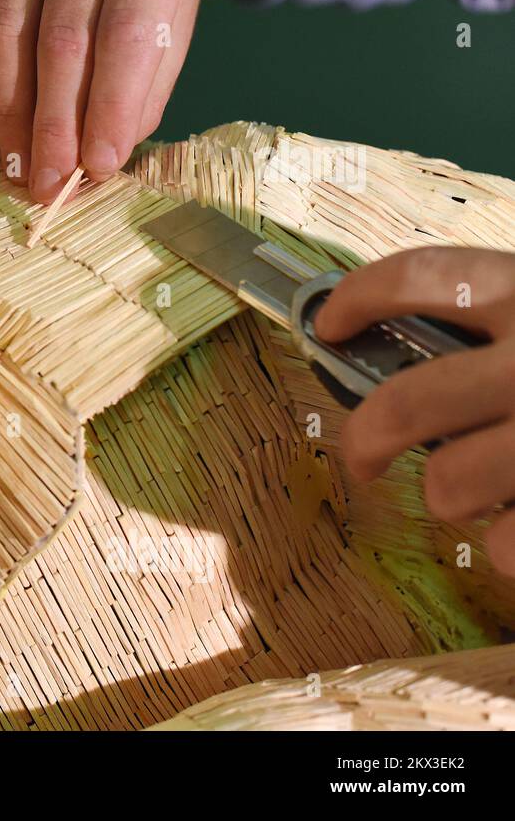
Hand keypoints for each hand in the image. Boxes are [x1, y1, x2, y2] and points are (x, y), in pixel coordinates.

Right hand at [0, 0, 214, 202]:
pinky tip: (6, 99)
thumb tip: (90, 161)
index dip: (107, 108)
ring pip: (6, 27)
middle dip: (53, 123)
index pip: (124, 32)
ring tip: (22, 161)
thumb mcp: (170, 23)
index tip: (95, 168)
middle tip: (48, 183)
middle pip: (60, 36)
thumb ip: (139, 89)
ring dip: (12, 108)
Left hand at [315, 247, 514, 574]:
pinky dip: (506, 547)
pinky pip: (507, 544)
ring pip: (448, 483)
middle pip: (405, 404)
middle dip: (367, 439)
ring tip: (474, 492)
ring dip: (448, 496)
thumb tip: (403, 349)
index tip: (325, 324)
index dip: (358, 298)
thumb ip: (497, 322)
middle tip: (361, 458)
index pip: (421, 275)